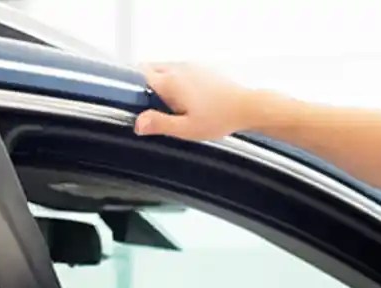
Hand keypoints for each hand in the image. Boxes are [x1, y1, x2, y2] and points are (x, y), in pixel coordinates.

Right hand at [134, 63, 258, 140]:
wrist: (247, 107)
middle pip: (150, 69)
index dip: (132, 86)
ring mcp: (192, 66)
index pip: (139, 73)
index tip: (134, 101)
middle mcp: (179, 68)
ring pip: (165, 69)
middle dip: (146, 86)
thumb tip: (138, 124)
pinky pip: (180, 71)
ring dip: (162, 84)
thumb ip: (160, 124)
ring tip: (172, 107)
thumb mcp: (186, 128)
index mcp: (171, 81)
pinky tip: (186, 101)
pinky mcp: (202, 69)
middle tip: (152, 108)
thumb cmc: (220, 118)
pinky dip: (176, 82)